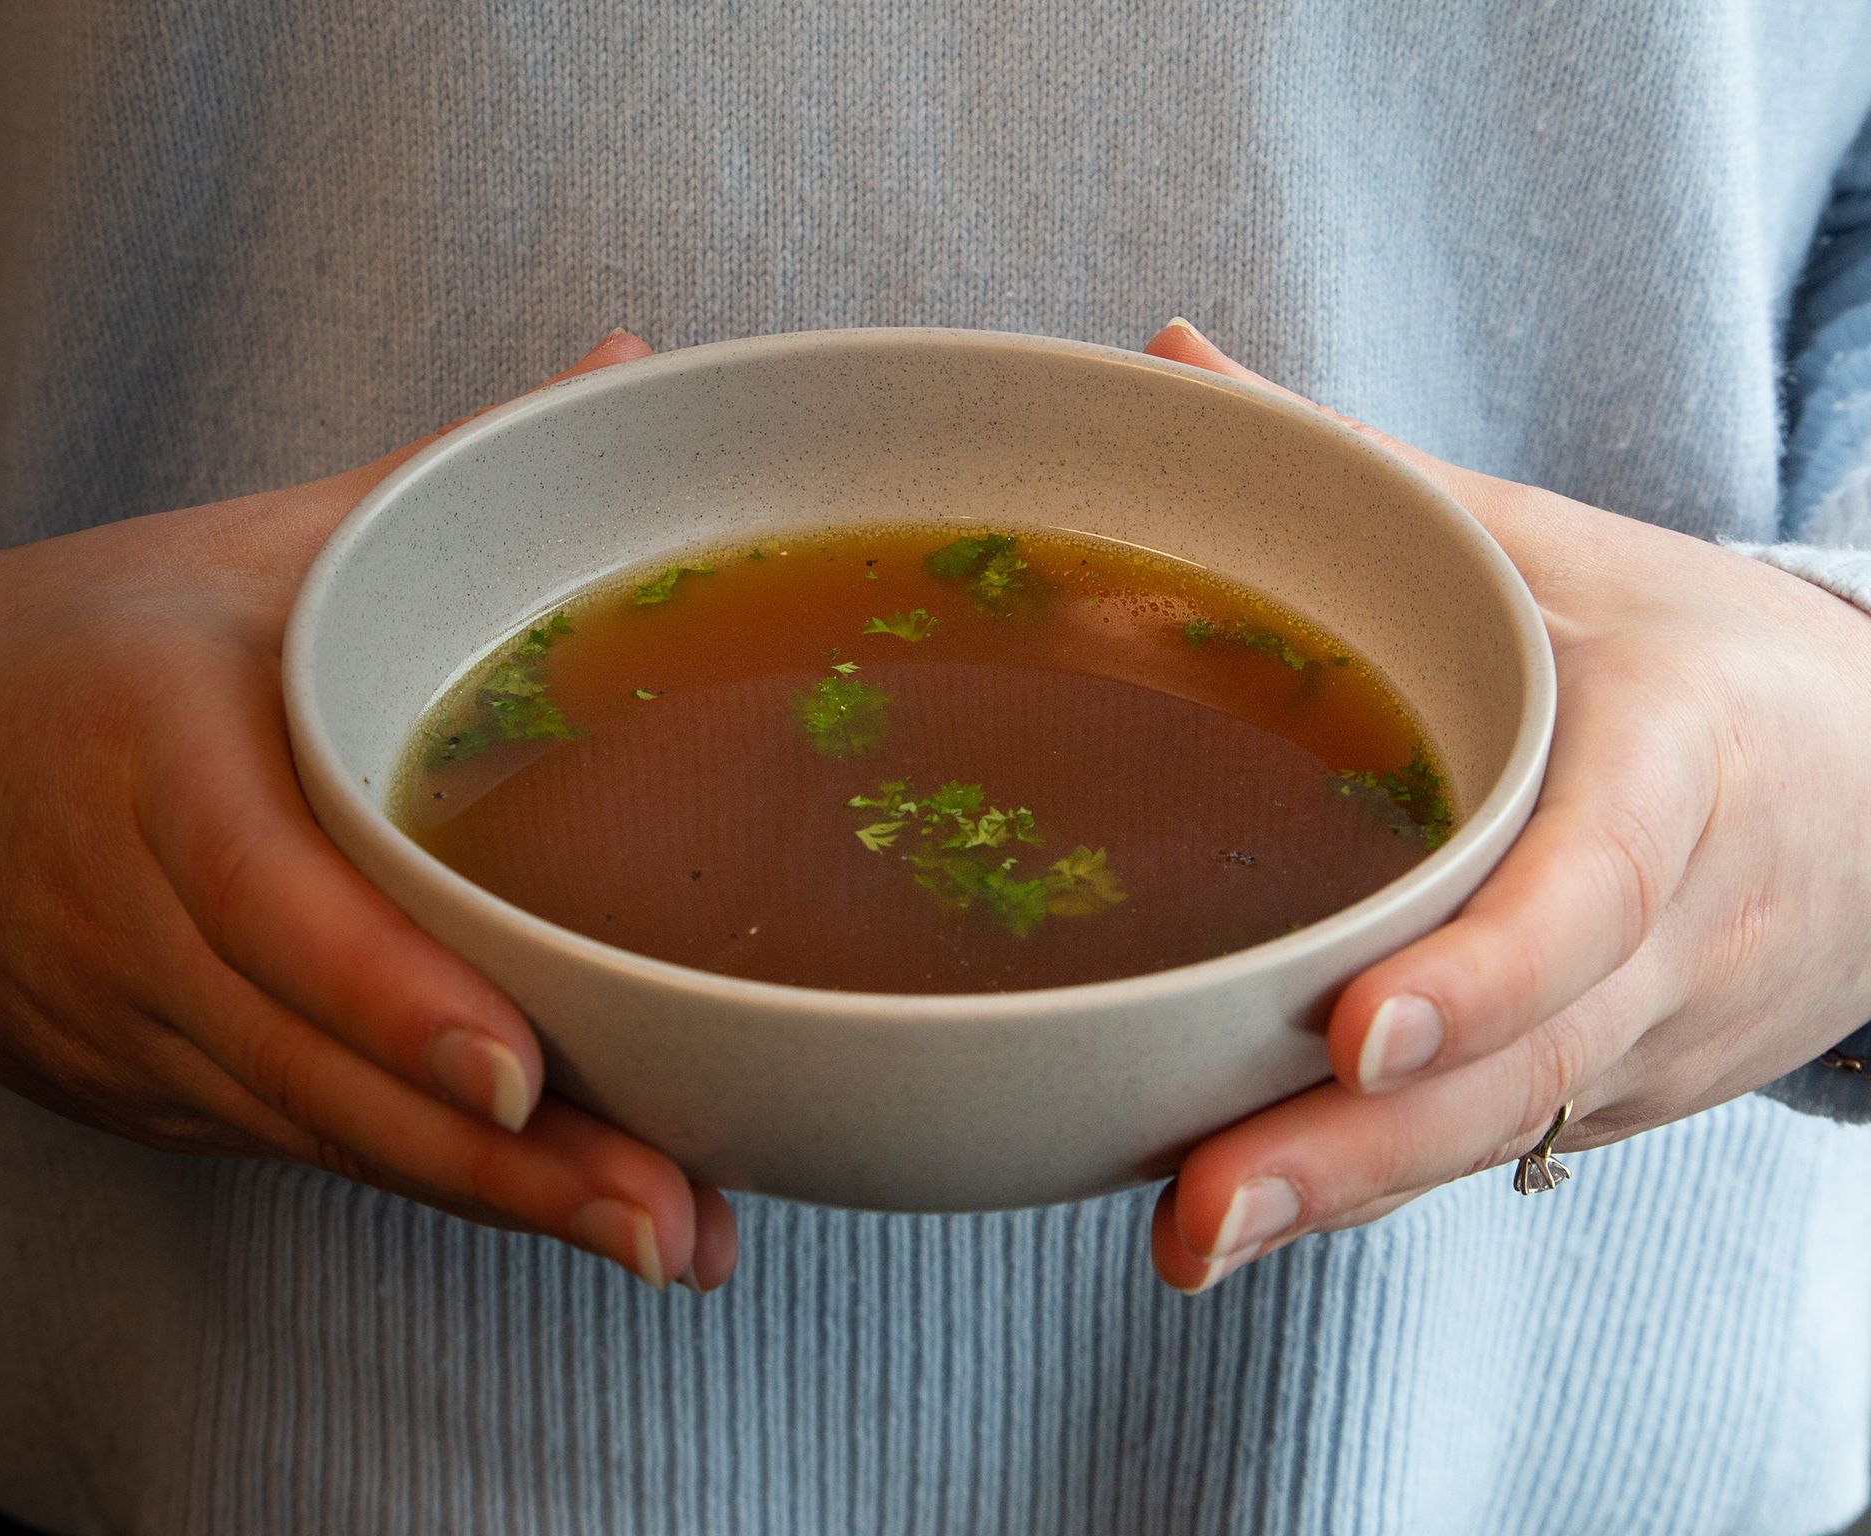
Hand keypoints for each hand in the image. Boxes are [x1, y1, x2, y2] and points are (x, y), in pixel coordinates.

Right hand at [0, 331, 737, 1292]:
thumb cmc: (102, 647)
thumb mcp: (260, 547)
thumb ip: (446, 471)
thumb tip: (629, 371)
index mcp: (158, 758)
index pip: (271, 901)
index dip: (391, 997)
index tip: (519, 1072)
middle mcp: (142, 919)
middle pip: (325, 1070)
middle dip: (505, 1166)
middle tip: (672, 1218)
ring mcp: (140, 1026)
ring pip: (326, 1137)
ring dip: (497, 1205)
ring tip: (669, 1238)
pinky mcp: (154, 1088)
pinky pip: (304, 1147)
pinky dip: (429, 1185)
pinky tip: (565, 1214)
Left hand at [1139, 320, 1870, 1291]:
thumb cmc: (1700, 660)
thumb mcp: (1561, 548)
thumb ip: (1368, 474)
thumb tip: (1169, 368)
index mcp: (1677, 769)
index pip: (1591, 886)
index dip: (1487, 968)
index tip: (1360, 1032)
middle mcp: (1672, 932)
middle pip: (1521, 1062)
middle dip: (1357, 1150)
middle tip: (1200, 1211)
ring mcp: (1649, 1036)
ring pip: (1501, 1133)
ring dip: (1346, 1201)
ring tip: (1193, 1241)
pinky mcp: (1614, 1091)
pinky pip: (1497, 1142)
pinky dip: (1382, 1184)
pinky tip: (1254, 1209)